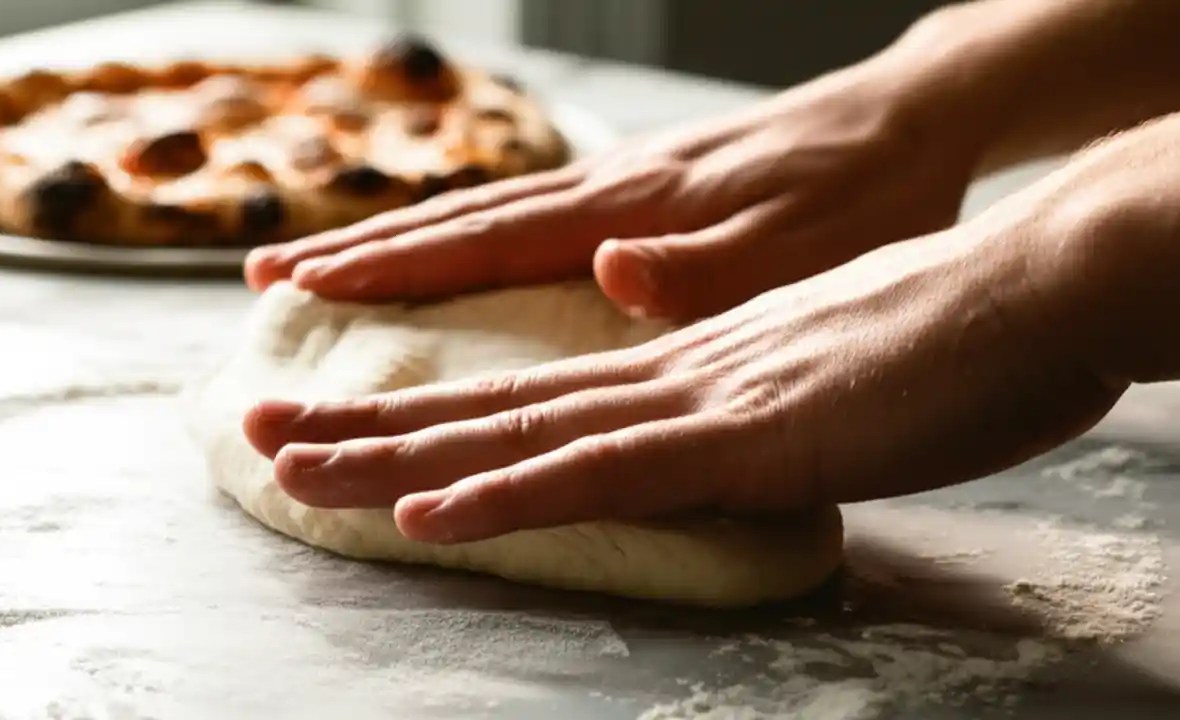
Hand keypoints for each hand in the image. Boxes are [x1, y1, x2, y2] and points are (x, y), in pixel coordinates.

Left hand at [243, 213, 1125, 543]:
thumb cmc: (948, 338)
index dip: (429, 409)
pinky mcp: (745, 437)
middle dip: (368, 423)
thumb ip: (750, 402)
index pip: (530, 393)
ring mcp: (699, 401)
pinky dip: (507, 495)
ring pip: (519, 432)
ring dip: (396, 453)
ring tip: (288, 466)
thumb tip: (703, 429)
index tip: (341, 423)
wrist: (1036, 285)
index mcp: (684, 363)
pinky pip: (603, 474)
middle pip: (492, 404)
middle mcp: (667, 371)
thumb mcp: (826, 376)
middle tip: (261, 435)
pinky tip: (424, 513)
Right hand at [244, 62, 980, 321]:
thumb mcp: (800, 246)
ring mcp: (625, 179)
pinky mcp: (650, 184)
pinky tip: (456, 250)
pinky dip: (469, 232)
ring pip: (489, 211)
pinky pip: (531, 211)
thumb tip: (600, 271)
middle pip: (461, 218)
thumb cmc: (863, 197)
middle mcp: (610, 187)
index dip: (390, 270)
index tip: (301, 290)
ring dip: (402, 240)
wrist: (910, 117)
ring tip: (330, 266)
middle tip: (269, 281)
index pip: (484, 241)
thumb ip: (701, 266)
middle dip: (361, 252)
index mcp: (631, 210)